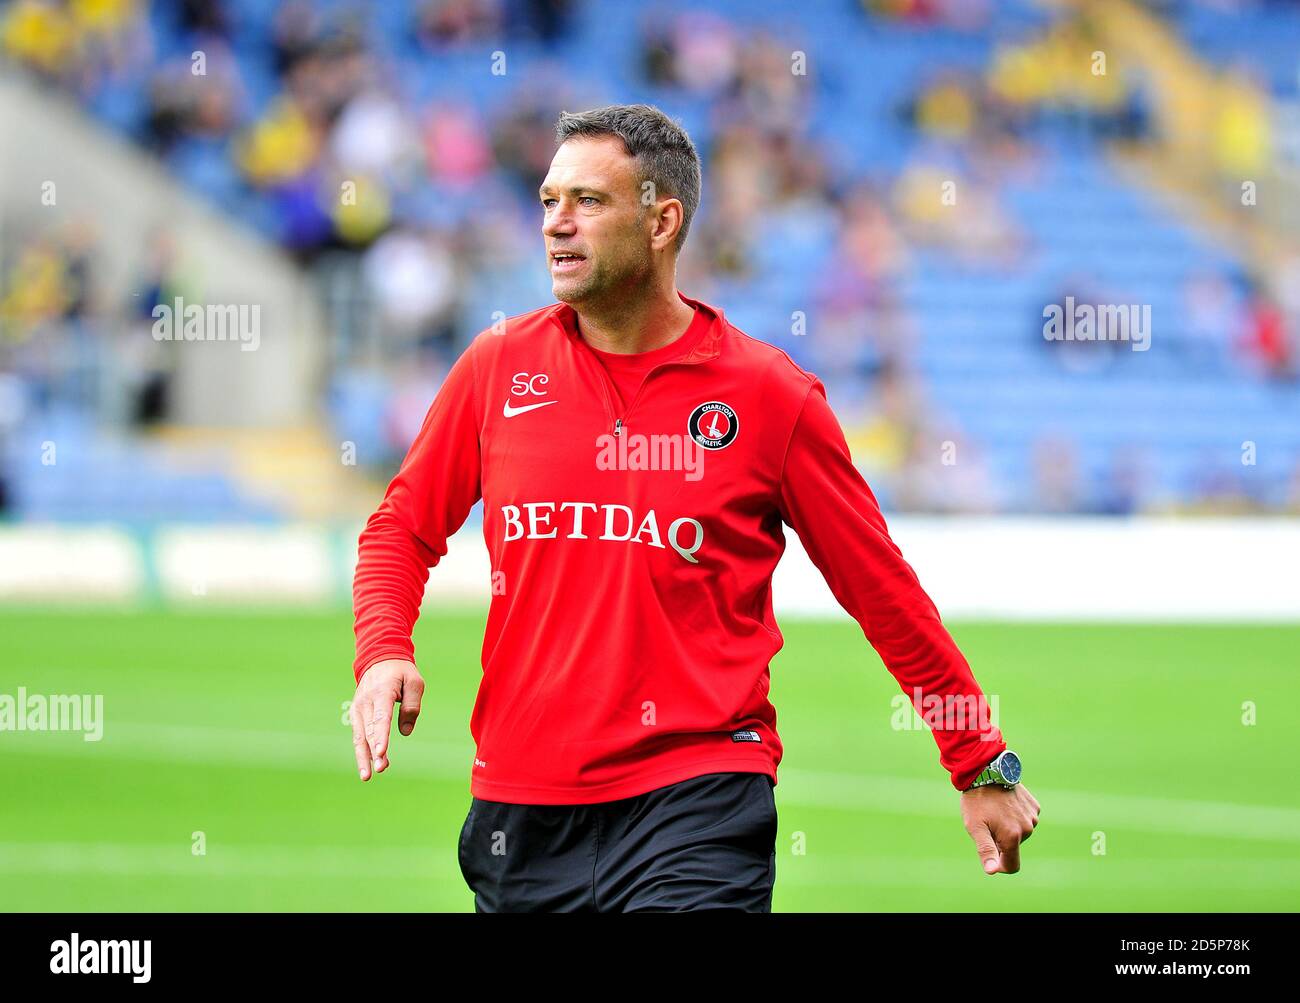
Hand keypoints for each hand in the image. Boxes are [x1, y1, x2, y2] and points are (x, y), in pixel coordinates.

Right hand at [349, 658, 423, 780]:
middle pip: (369, 731)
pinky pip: (358, 734)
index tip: (382, 752)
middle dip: (374, 752)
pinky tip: (368, 765)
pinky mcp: (356, 713)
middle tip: (380, 770)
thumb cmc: (401, 672)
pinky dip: (362, 749)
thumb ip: (412, 707)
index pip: (381, 718)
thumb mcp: (415, 683)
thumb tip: (405, 732)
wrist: (379, 658)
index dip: (381, 736)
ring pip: (360, 736)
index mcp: (381, 692)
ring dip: (364, 756)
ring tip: (368, 775)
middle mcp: (366, 702)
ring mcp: (358, 707)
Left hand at [961, 783, 1039, 874]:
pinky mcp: (1034, 805)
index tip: (990, 855)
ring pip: (1020, 832)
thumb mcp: (976, 827)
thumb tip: (992, 871)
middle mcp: (1027, 828)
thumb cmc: (977, 801)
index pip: (1012, 866)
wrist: (986, 770)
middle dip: (1001, 840)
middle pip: (1014, 847)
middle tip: (988, 822)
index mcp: (1013, 837)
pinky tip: (1004, 802)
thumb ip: (986, 850)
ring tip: (995, 810)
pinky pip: (1025, 818)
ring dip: (1009, 827)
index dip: (1000, 865)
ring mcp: (1032, 816)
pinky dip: (1015, 815)